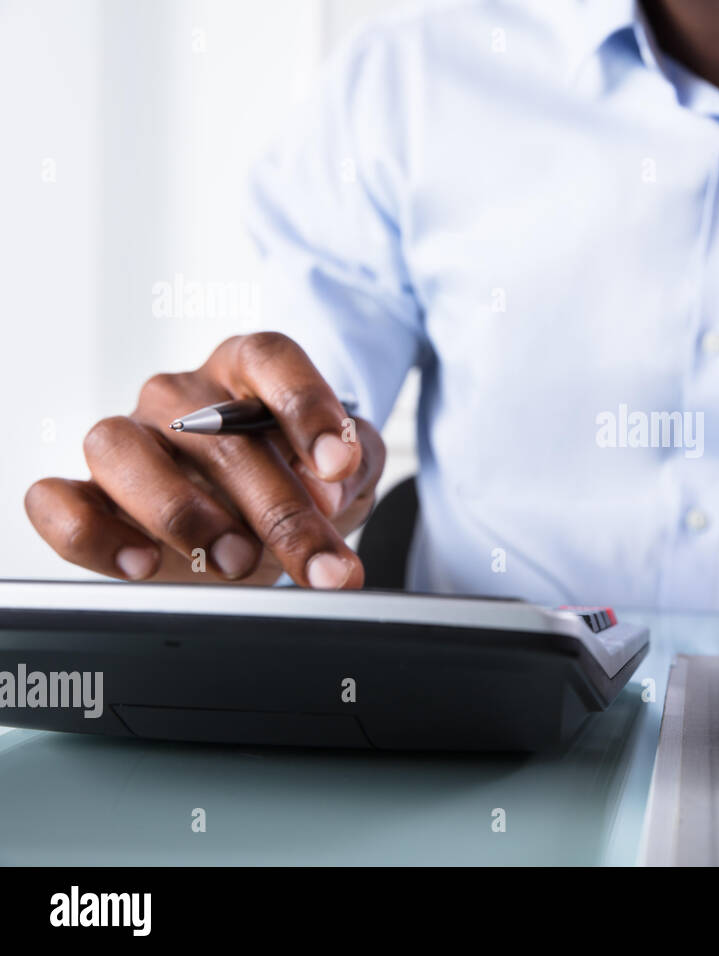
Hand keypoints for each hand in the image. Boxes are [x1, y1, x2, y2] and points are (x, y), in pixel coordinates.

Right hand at [25, 332, 384, 587]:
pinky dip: (90, 534)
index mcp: (247, 369)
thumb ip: (354, 466)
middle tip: (315, 562)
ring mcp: (128, 439)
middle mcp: (181, 397)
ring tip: (235, 561)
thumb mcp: (347, 470)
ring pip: (118, 449)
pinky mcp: (87, 492)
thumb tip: (327, 490)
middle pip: (216, 431)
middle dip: (278, 509)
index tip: (338, 466)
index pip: (270, 358)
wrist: (259, 520)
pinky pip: (55, 500)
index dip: (307, 406)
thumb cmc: (300, 479)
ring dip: (181, 513)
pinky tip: (142, 564)